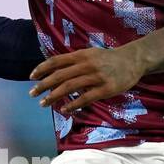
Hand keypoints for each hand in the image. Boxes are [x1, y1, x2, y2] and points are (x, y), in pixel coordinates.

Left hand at [29, 46, 145, 113]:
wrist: (132, 60)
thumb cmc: (108, 59)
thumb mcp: (90, 54)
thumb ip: (74, 61)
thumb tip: (55, 71)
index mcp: (81, 55)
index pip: (56, 61)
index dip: (42, 68)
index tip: (31, 77)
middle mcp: (86, 65)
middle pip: (60, 75)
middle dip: (43, 85)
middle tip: (32, 93)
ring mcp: (96, 77)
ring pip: (70, 87)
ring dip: (54, 96)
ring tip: (44, 103)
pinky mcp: (106, 89)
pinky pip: (86, 98)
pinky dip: (73, 104)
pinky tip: (65, 109)